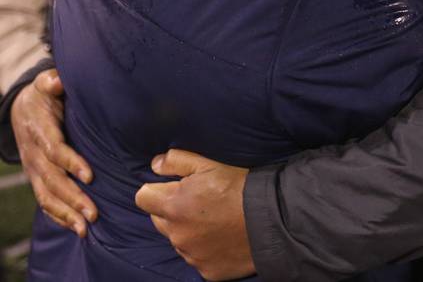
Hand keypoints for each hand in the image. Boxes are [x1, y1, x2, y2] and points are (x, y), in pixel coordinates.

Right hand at [11, 69, 96, 236]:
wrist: (21, 107)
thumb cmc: (44, 94)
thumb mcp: (45, 83)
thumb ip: (51, 82)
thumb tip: (57, 81)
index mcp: (40, 131)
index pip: (55, 150)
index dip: (71, 163)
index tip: (90, 175)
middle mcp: (34, 155)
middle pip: (53, 180)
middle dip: (73, 198)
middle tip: (94, 212)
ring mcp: (34, 170)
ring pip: (47, 196)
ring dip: (67, 213)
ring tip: (87, 227)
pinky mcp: (37, 178)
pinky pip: (45, 201)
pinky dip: (59, 216)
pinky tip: (76, 228)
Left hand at [135, 149, 253, 280]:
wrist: (271, 220)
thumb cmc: (239, 187)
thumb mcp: (209, 164)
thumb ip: (176, 161)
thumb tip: (154, 164)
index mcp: (173, 205)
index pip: (143, 197)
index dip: (157, 189)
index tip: (176, 187)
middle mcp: (176, 234)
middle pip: (158, 219)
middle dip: (172, 210)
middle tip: (199, 202)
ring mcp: (190, 255)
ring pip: (177, 239)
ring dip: (188, 229)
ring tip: (215, 219)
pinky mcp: (205, 270)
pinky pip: (195, 257)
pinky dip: (205, 248)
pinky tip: (223, 237)